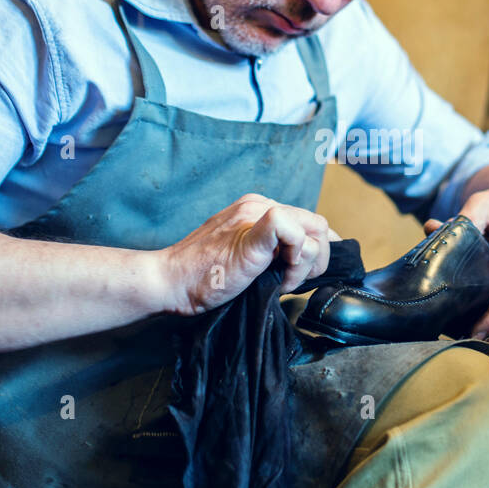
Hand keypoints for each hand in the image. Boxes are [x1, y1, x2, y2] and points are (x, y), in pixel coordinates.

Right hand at [160, 193, 337, 315]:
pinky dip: (297, 256)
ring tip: (280, 282)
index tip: (298, 275)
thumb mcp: (246, 255)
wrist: (170, 281)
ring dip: (305, 265)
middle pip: (319, 225)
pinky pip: (290, 228)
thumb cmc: (203, 276)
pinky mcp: (250, 234)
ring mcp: (255, 216)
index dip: (314, 253)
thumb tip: (305, 260)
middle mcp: (260, 205)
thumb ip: (273, 249)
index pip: (311, 223)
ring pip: (313, 229)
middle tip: (291, 281)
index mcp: (259, 207)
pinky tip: (280, 274)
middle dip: (316, 260)